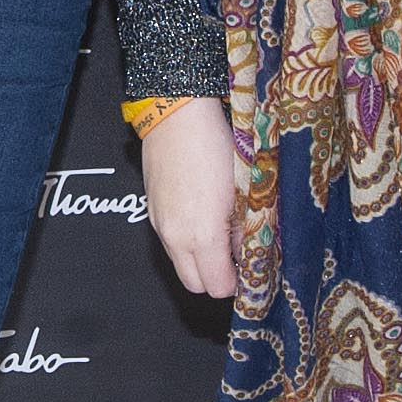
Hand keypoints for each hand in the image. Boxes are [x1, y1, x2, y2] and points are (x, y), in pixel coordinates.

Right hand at [141, 97, 237, 297]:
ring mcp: (160, 225)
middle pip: (195, 285)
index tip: (250, 268)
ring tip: (220, 235)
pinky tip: (201, 218)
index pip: (219, 286)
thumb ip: (247, 228)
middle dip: (216, 279)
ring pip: (180, 265)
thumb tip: (248, 249)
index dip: (237, 282)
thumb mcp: (244, 190)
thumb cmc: (216, 146)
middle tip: (235, 258)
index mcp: (203, 236)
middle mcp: (176, 237)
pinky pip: (169, 243)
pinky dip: (186, 243)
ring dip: (199, 262)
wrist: (176, 115)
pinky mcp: (151, 211)